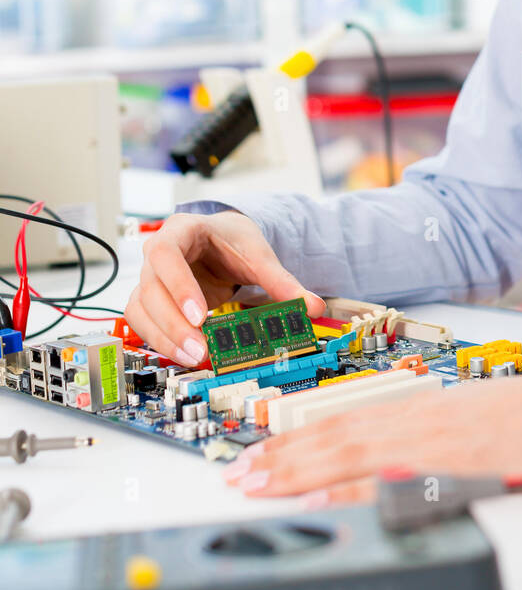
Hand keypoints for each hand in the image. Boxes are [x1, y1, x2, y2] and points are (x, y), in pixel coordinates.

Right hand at [124, 210, 325, 366]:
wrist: (220, 238)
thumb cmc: (232, 240)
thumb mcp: (258, 253)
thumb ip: (282, 280)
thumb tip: (312, 306)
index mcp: (181, 230)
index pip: (167, 254)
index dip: (179, 286)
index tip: (200, 315)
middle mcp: (157, 253)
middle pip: (151, 289)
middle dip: (174, 324)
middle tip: (201, 350)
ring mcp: (150, 278)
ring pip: (141, 310)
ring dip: (164, 337)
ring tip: (194, 358)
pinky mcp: (151, 300)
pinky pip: (143, 322)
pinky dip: (159, 340)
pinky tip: (183, 354)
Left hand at [222, 371, 521, 505]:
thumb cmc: (521, 414)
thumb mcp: (456, 414)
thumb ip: (412, 431)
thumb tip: (371, 457)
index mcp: (413, 409)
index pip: (338, 423)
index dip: (292, 440)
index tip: (256, 455)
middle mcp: (414, 422)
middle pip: (333, 438)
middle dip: (281, 459)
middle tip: (239, 474)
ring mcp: (431, 446)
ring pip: (351, 455)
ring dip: (300, 472)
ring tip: (260, 485)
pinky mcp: (451, 470)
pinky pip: (393, 482)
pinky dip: (356, 492)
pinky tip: (326, 503)